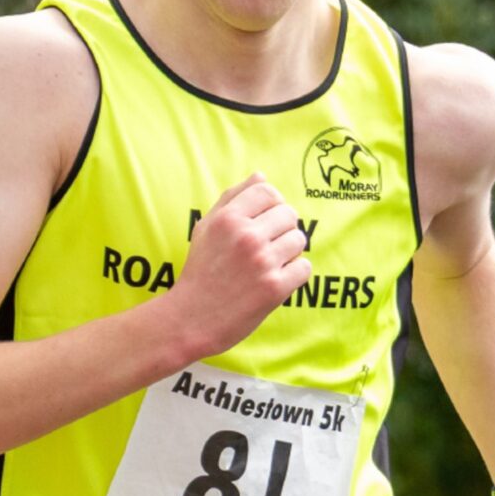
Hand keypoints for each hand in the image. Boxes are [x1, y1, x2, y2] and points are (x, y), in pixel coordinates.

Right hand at [166, 174, 311, 356]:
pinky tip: (277, 280)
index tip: (267, 221)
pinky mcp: (275, 288)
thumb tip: (261, 175)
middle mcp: (246, 235)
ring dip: (290, 252)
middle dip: (283, 228)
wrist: (190, 320)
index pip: (268, 191)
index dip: (273, 204)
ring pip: (299, 240)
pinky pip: (304, 267)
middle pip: (289, 214)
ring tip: (271, 264)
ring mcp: (262, 261)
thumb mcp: (206, 229)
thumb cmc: (199, 273)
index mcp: (228, 218)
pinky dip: (295, 274)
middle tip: (269, 247)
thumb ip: (232, 198)